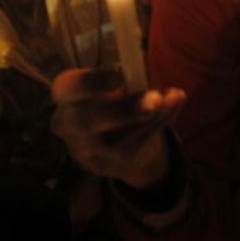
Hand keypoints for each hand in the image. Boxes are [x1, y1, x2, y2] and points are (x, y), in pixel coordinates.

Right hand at [51, 68, 185, 187]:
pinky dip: (159, 123)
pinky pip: (135, 146)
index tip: (120, 76)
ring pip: (118, 138)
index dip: (92, 82)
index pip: (68, 87)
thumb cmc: (112, 100)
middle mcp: (67, 124)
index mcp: (66, 94)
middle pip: (88, 119)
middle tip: (154, 100)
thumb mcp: (115, 83)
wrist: (112, 144)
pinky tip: (174, 105)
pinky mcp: (106, 165)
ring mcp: (85, 150)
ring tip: (171, 98)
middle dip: (123, 110)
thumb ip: (132, 75)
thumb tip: (155, 78)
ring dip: (151, 118)